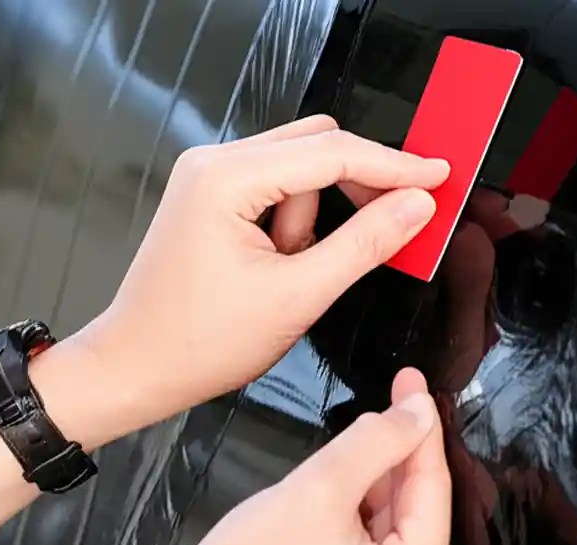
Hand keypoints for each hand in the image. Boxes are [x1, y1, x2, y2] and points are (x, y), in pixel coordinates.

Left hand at [73, 116, 448, 435]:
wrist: (136, 367)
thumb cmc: (199, 342)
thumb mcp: (298, 296)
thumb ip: (365, 244)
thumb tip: (417, 206)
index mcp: (226, 178)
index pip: (332, 152)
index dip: (394, 164)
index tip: (440, 175)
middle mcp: (212, 162)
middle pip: (316, 146)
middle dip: (354, 190)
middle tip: (391, 229)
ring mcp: (208, 178)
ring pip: (298, 171)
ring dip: (313, 221)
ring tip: (290, 276)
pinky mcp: (210, 199)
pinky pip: (274, 192)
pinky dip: (293, 227)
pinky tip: (279, 268)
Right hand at [120, 368, 450, 544]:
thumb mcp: (318, 488)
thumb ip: (377, 441)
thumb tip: (421, 408)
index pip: (434, 498)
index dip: (422, 432)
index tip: (416, 382)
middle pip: (421, 514)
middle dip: (400, 457)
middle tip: (395, 396)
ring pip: (402, 527)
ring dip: (380, 483)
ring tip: (353, 448)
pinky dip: (368, 514)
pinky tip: (345, 487)